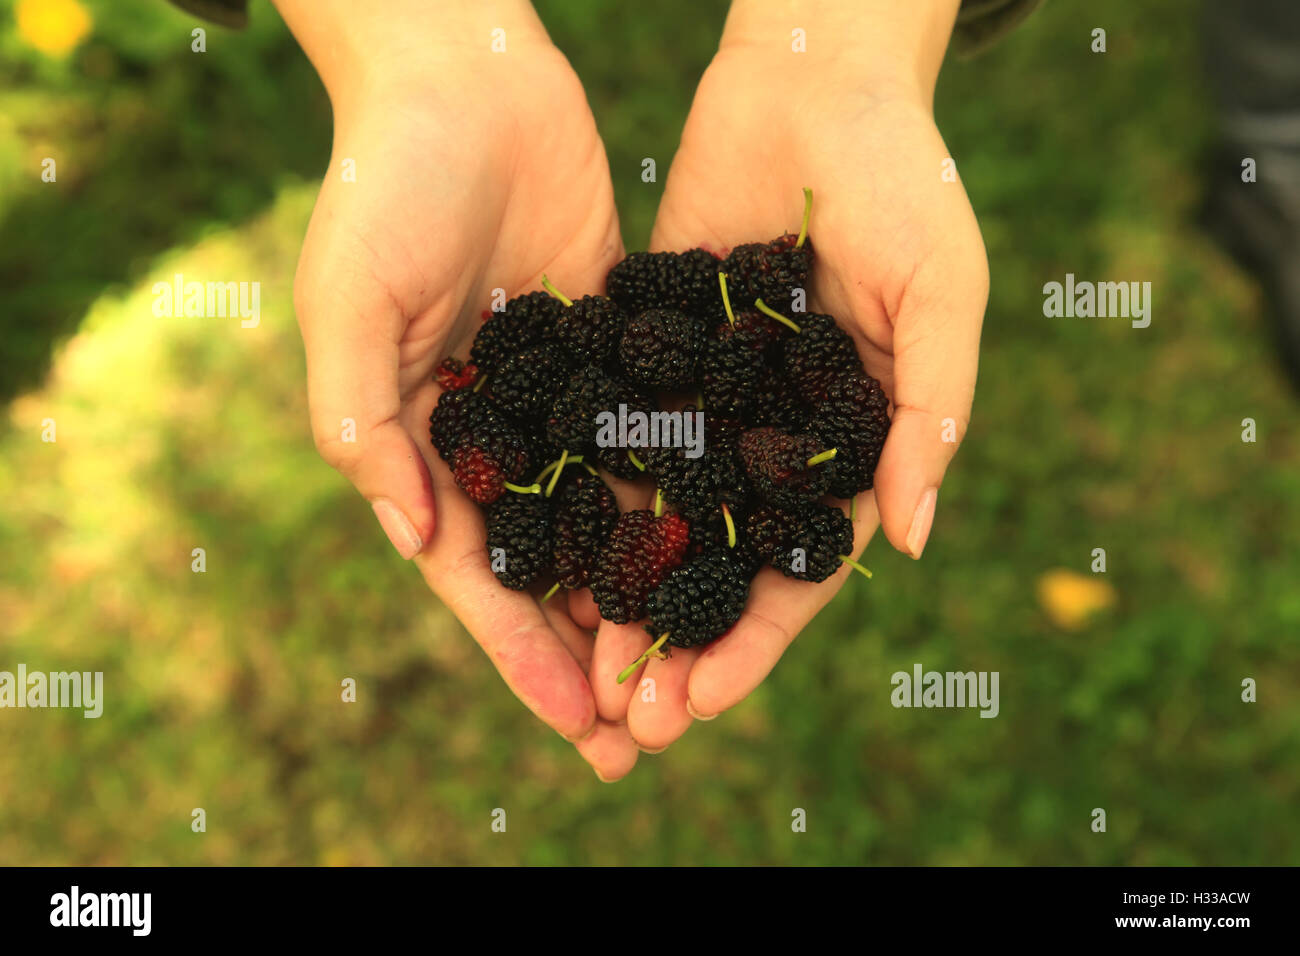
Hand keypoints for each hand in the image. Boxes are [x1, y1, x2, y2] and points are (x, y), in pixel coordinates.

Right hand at [277, 0, 638, 778]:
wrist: (461, 85)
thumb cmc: (381, 189)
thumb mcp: (348, 304)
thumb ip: (366, 422)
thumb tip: (412, 540)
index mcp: (423, 445)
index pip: (477, 572)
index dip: (522, 652)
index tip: (575, 724)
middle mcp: (500, 441)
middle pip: (552, 569)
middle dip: (594, 654)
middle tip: (645, 738)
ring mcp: (564, 404)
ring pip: (613, 523)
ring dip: (651, 600)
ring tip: (698, 675)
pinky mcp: (619, 355)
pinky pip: (658, 440)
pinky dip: (686, 502)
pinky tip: (732, 558)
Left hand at [589, 0, 987, 748]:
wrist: (817, 81)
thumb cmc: (906, 181)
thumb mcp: (942, 294)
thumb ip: (931, 413)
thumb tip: (916, 541)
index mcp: (850, 445)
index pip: (800, 568)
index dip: (756, 642)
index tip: (706, 703)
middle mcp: (772, 438)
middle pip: (717, 564)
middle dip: (676, 644)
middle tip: (626, 720)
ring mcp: (709, 399)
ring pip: (658, 516)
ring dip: (619, 593)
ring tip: (574, 663)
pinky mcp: (652, 350)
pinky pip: (614, 430)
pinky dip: (582, 491)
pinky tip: (536, 551)